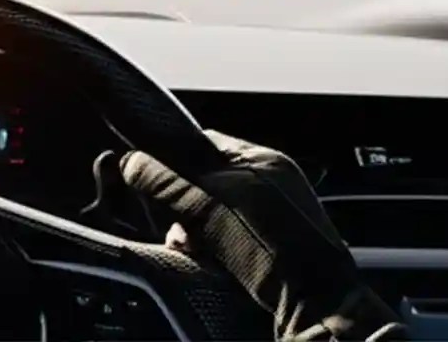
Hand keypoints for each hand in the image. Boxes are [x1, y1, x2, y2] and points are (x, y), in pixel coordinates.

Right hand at [121, 131, 403, 340]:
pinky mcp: (267, 248)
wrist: (316, 305)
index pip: (202, 143)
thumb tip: (131, 162)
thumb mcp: (210, 206)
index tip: (148, 175)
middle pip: (201, 181)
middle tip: (174, 224)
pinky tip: (206, 263)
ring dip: (191, 232)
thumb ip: (167, 181)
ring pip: (209, 214)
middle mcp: (269, 184)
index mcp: (262, 159)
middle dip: (179, 205)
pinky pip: (223, 239)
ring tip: (192, 249)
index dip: (171, 158)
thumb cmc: (276, 249)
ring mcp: (271, 217)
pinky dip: (209, 250)